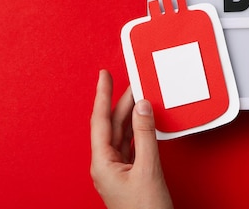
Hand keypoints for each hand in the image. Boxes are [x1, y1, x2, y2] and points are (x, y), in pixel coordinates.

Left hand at [90, 70, 172, 208]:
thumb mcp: (148, 168)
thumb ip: (145, 135)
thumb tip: (143, 107)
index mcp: (102, 163)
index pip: (100, 121)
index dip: (102, 95)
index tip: (104, 76)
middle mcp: (106, 164)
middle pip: (112, 125)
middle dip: (122, 102)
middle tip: (134, 81)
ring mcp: (117, 169)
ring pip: (122, 133)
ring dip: (132, 115)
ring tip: (141, 96)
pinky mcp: (129, 173)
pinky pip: (131, 144)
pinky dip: (139, 129)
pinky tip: (146, 121)